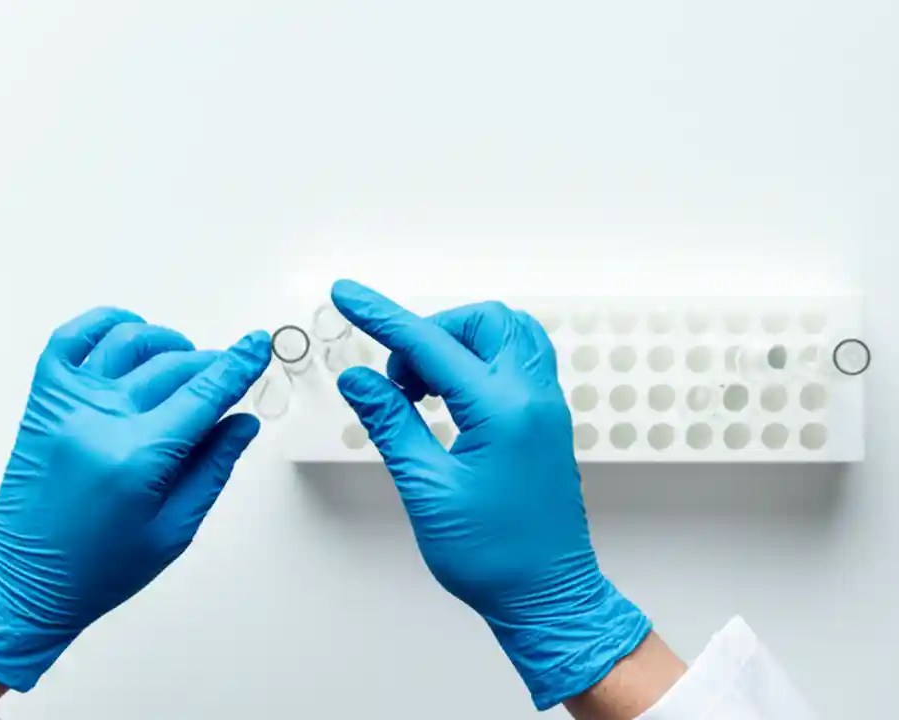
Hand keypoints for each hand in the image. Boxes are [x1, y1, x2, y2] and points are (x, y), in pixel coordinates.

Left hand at [0, 308, 270, 691]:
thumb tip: (242, 422)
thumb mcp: (176, 528)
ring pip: (129, 342)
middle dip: (212, 365)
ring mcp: (68, 407)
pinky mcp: (44, 403)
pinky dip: (102, 324)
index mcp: (139, 458)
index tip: (259, 346)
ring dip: (167, 342)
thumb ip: (213, 467)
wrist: (25, 584)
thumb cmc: (98, 567)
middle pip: (175, 366)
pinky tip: (129, 332)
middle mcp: (101, 422)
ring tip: (184, 361)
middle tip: (229, 379)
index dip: (239, 365)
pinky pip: (69, 340)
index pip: (205, 393)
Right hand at [331, 280, 650, 709]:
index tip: (350, 296)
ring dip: (459, 342)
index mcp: (503, 411)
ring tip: (422, 388)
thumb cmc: (495, 556)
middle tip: (397, 379)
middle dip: (430, 332)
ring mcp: (547, 406)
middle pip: (481, 321)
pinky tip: (451, 398)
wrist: (547, 595)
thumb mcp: (427, 488)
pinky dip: (482, 360)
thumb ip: (392, 424)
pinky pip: (521, 360)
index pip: (431, 344)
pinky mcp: (549, 420)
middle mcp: (534, 397)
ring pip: (507, 334)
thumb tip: (359, 380)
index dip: (382, 317)